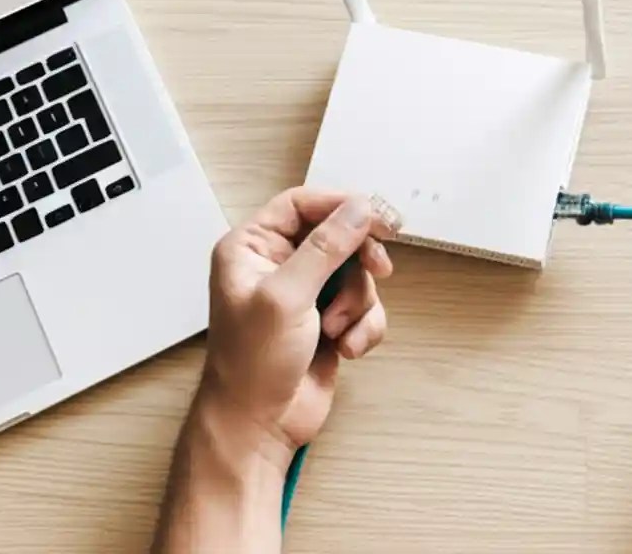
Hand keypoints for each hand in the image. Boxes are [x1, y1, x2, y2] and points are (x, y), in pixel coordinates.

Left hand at [195, 187, 400, 467]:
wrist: (257, 427)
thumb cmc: (251, 365)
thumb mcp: (286, 297)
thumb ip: (325, 248)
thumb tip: (359, 209)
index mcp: (252, 247)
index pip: (302, 204)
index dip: (342, 206)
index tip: (378, 217)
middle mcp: (277, 265)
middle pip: (338, 235)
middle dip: (359, 257)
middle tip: (380, 267)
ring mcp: (304, 295)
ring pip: (356, 274)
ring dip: (356, 302)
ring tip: (336, 329)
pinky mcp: (327, 322)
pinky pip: (364, 308)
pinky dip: (363, 327)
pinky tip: (345, 348)